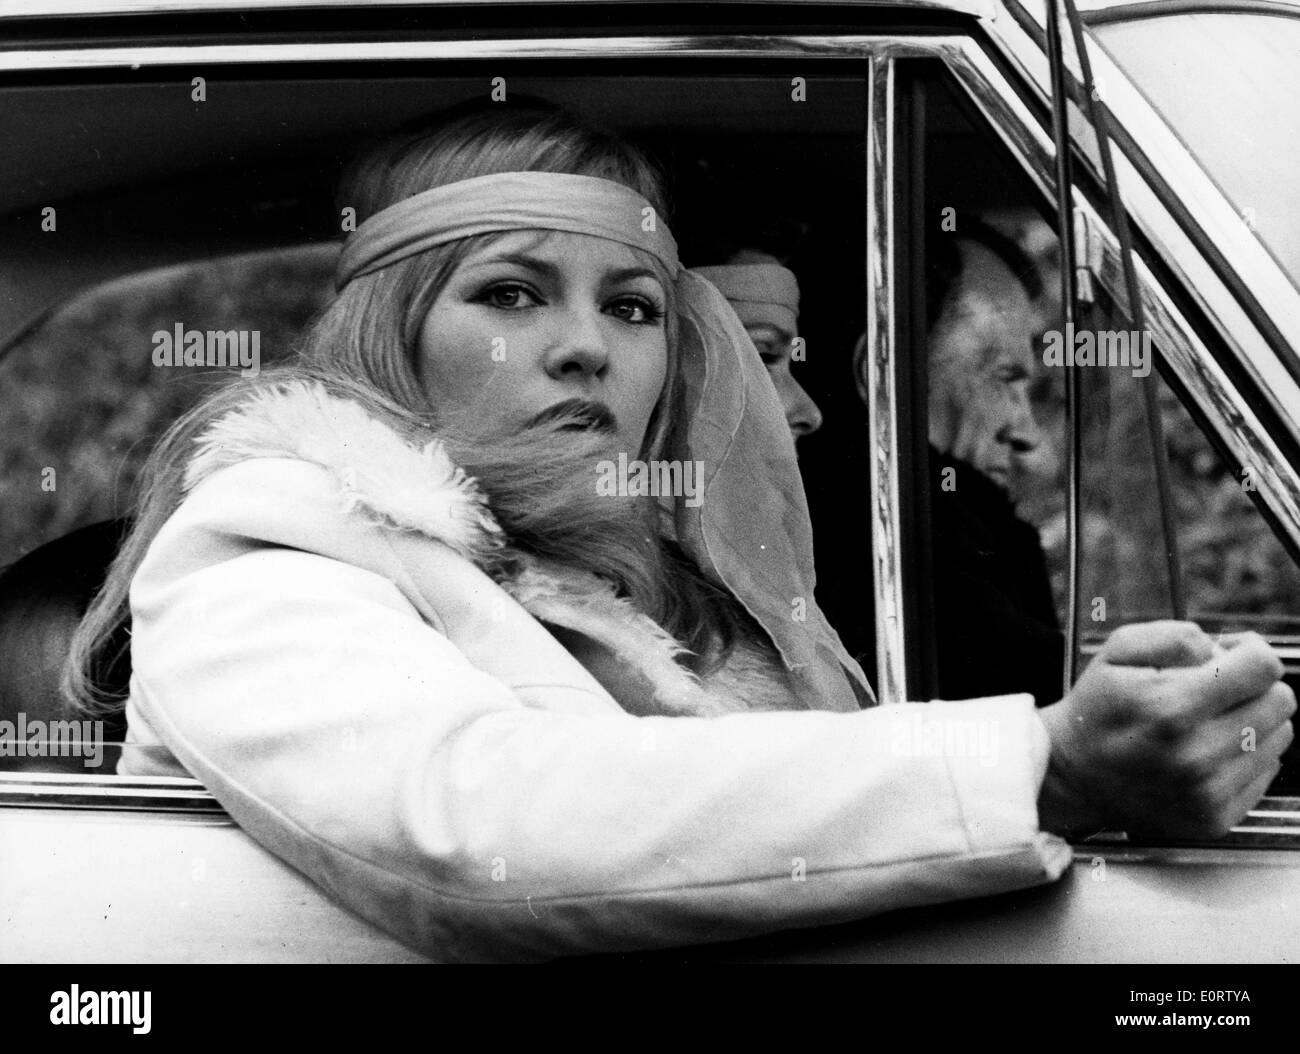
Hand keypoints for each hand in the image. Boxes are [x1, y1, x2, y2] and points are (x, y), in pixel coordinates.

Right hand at [1036, 621, 1294, 839]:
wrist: (1071, 775)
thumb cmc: (1097, 708)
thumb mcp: (1116, 651)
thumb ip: (1175, 635)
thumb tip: (1224, 650)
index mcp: (1171, 708)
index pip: (1263, 667)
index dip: (1249, 651)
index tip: (1227, 655)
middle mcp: (1196, 755)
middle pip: (1280, 701)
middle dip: (1252, 686)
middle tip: (1214, 690)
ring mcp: (1208, 792)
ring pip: (1279, 737)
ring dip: (1250, 722)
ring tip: (1207, 723)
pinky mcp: (1215, 818)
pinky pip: (1265, 772)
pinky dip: (1242, 757)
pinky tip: (1205, 753)